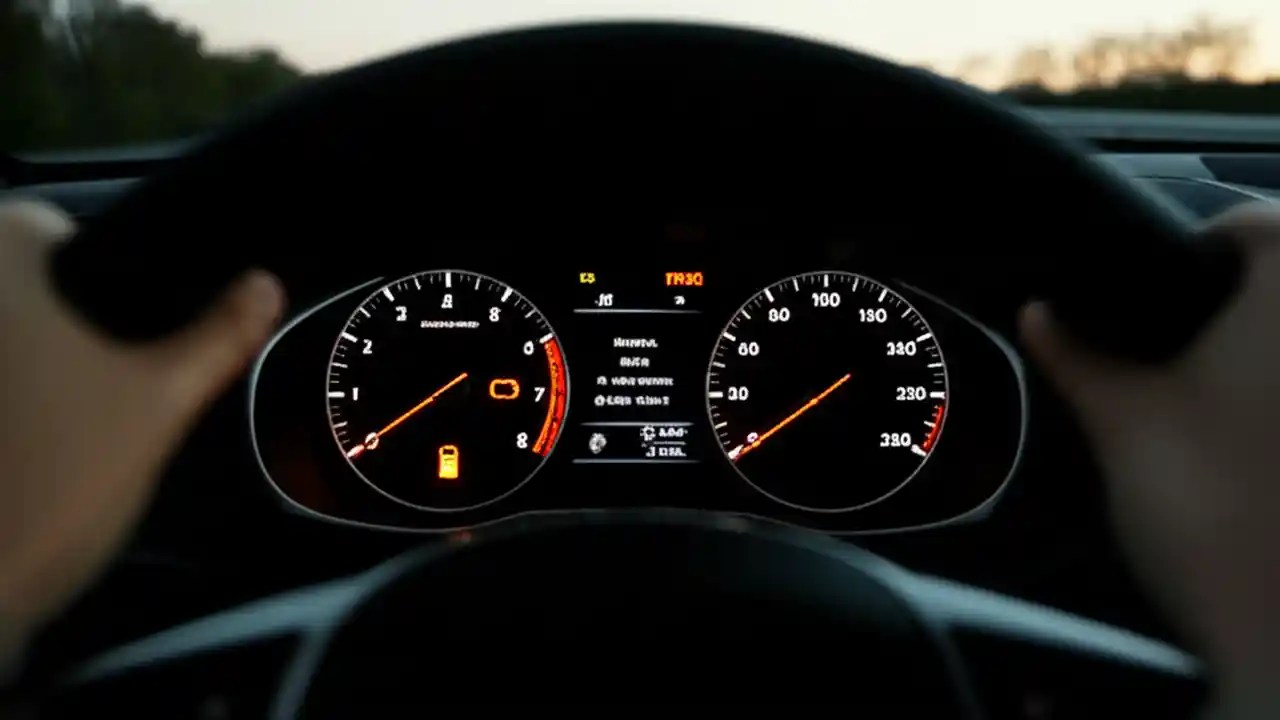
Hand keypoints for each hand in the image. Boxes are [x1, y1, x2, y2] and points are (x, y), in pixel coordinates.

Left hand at [0, 201, 283, 676]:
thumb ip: (219, 336)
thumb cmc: (60, 478)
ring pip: (8, 341)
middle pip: (18, 282)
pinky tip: (34, 446)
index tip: (122, 322)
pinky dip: (16, 400)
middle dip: (62, 320)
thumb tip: (265, 285)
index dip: (96, 267)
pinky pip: (4, 387)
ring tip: (69, 419)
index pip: (48, 224)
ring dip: (31, 365)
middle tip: (103, 378)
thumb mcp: (162, 401)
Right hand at [1021, 204, 1279, 718]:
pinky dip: (1267, 401)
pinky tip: (1239, 439)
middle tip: (1170, 349)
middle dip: (1229, 302)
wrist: (1270, 623)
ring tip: (1205, 398)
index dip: (1188, 251)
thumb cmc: (1202, 499)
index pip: (1247, 223)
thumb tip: (1035, 314)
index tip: (1146, 295)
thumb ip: (1072, 353)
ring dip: (1255, 355)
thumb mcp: (1118, 414)